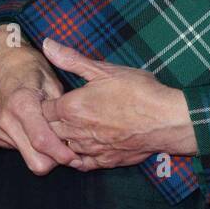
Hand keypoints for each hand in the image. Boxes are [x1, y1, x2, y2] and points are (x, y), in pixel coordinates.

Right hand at [0, 27, 89, 174]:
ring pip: (29, 159)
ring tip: (54, 134)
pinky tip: (40, 130)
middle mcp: (7, 120)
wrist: (2, 61)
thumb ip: (62, 111)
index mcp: (22, 104)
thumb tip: (75, 136)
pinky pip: (20, 151)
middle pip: (36, 162)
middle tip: (70, 148)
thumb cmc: (31, 68)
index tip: (78, 157)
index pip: (43, 142)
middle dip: (55, 160)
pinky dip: (33, 147)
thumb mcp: (53, 82)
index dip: (63, 154)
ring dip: (45, 154)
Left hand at [40, 38, 198, 167]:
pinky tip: (79, 150)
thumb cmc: (137, 91)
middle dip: (49, 122)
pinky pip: (82, 164)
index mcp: (72, 108)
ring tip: (66, 129)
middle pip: (50, 130)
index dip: (45, 103)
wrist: (166, 119)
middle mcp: (77, 132)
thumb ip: (71, 59)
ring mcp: (91, 149)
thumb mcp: (103, 69)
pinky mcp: (106, 161)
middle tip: (55, 114)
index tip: (50, 98)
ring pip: (64, 148)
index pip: (43, 109)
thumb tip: (47, 44)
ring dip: (62, 140)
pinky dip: (77, 157)